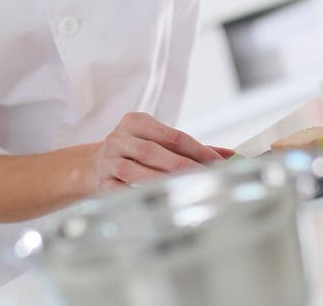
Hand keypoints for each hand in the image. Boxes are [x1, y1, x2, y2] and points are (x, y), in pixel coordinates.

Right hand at [87, 112, 234, 193]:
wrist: (92, 164)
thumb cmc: (136, 151)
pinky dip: (139, 195)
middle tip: (204, 176)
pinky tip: (156, 201)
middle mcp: (120, 137)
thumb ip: (192, 148)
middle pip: (153, 151)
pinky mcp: (101, 182)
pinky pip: (121, 190)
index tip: (218, 162)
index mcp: (136, 121)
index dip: (197, 149)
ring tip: (183, 189)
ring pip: (135, 171)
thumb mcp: (157, 141)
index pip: (172, 135)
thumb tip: (230, 154)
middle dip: (181, 166)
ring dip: (160, 181)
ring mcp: (108, 160)